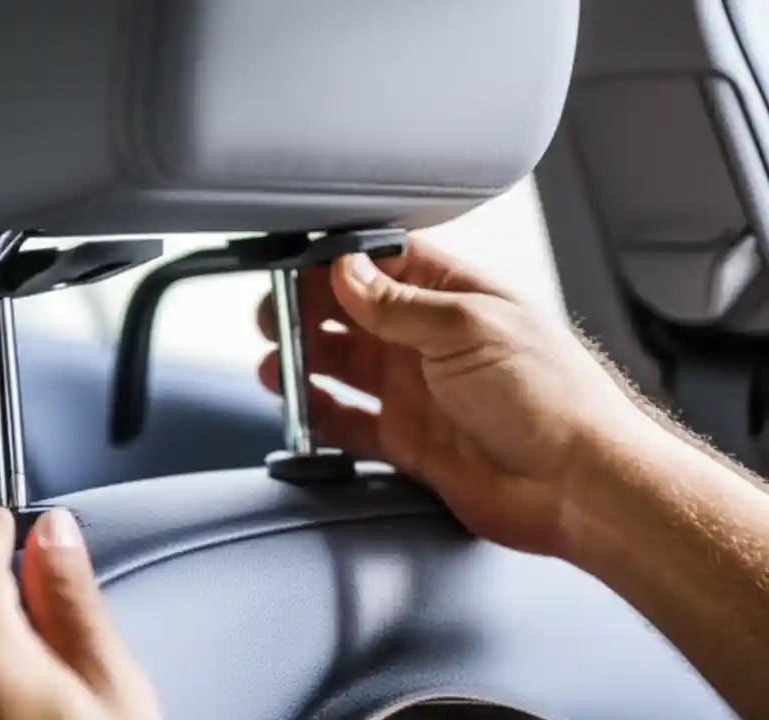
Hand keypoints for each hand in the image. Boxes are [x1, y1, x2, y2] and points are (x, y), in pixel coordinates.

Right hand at [257, 238, 649, 556]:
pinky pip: (350, 422)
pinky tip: (300, 409)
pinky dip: (320, 416)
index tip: (294, 268)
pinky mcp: (410, 441)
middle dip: (308, 311)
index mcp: (454, 295)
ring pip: (343, 366)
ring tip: (276, 365)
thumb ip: (398, 303)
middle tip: (273, 317)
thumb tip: (346, 269)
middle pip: (352, 314)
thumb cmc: (553, 398)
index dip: (336, 262)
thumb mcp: (468, 329)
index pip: (382, 262)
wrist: (579, 487)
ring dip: (306, 362)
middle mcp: (431, 340)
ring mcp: (418, 390)